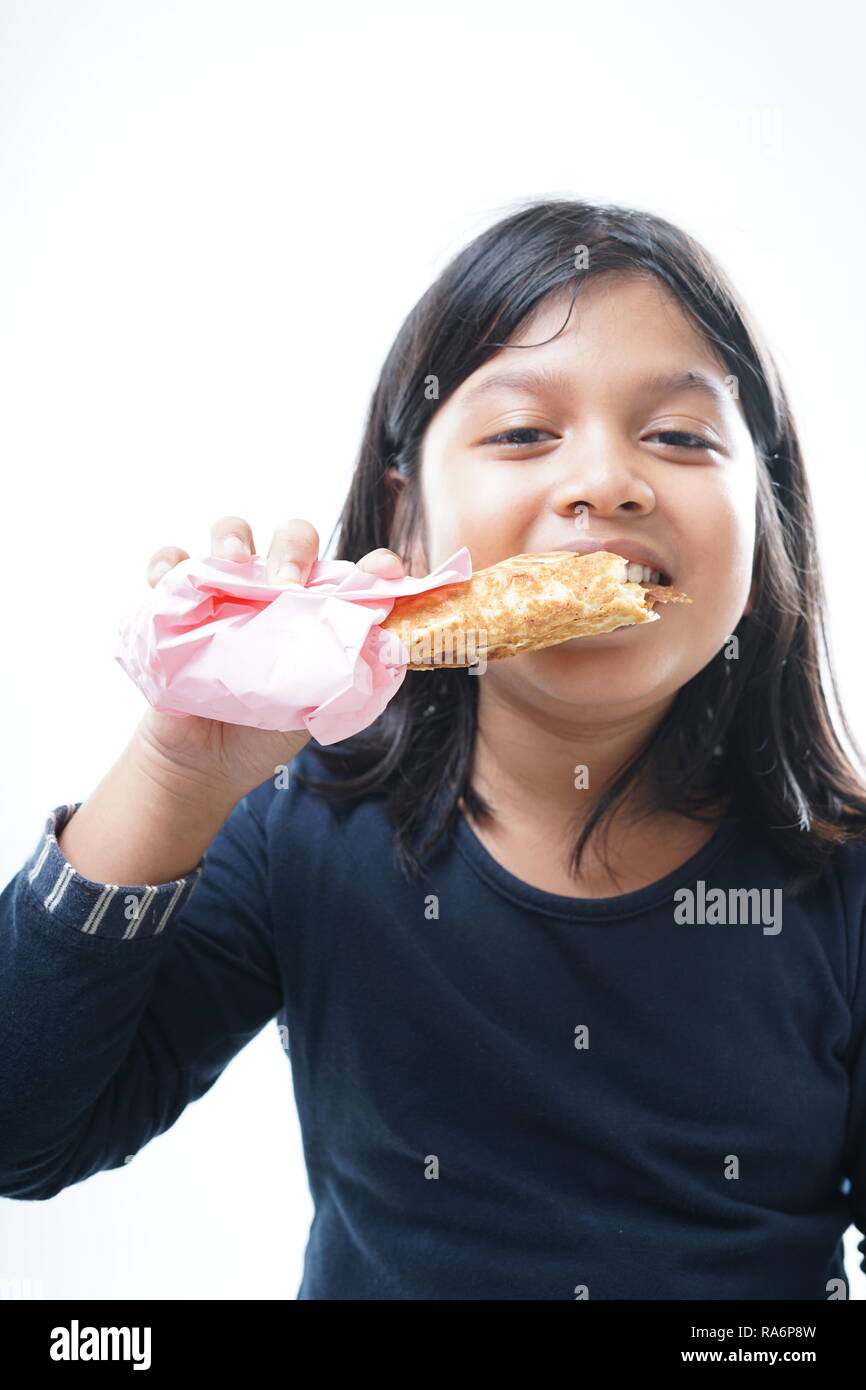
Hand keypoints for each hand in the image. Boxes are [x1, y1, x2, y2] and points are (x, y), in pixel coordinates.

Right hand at [133, 515, 405, 800]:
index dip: (372, 567)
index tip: (385, 572)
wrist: (211, 760)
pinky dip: (169, 562)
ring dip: (233, 539)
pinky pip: (170, 563)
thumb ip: (353, 671)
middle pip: (291, 540)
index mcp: (317, 610)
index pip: (350, 573)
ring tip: (232, 563)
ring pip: (231, 533)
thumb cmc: (270, 727)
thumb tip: (392, 642)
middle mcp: (274, 590)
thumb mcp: (318, 705)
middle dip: (294, 551)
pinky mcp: (179, 601)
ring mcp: (226, 590)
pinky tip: (171, 576)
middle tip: (288, 586)